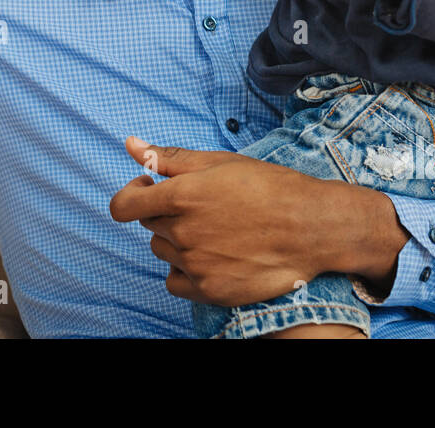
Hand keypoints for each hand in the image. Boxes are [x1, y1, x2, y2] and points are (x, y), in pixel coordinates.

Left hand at [108, 136, 404, 305]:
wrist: (311, 228)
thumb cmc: (269, 188)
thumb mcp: (220, 162)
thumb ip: (170, 158)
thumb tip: (131, 145)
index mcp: (181, 196)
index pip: (123, 205)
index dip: (132, 194)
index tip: (150, 188)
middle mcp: (182, 232)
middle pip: (150, 224)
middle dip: (167, 213)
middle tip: (204, 206)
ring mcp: (194, 264)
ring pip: (164, 251)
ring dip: (177, 241)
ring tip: (215, 230)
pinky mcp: (208, 290)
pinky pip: (175, 282)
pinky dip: (185, 271)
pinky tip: (212, 257)